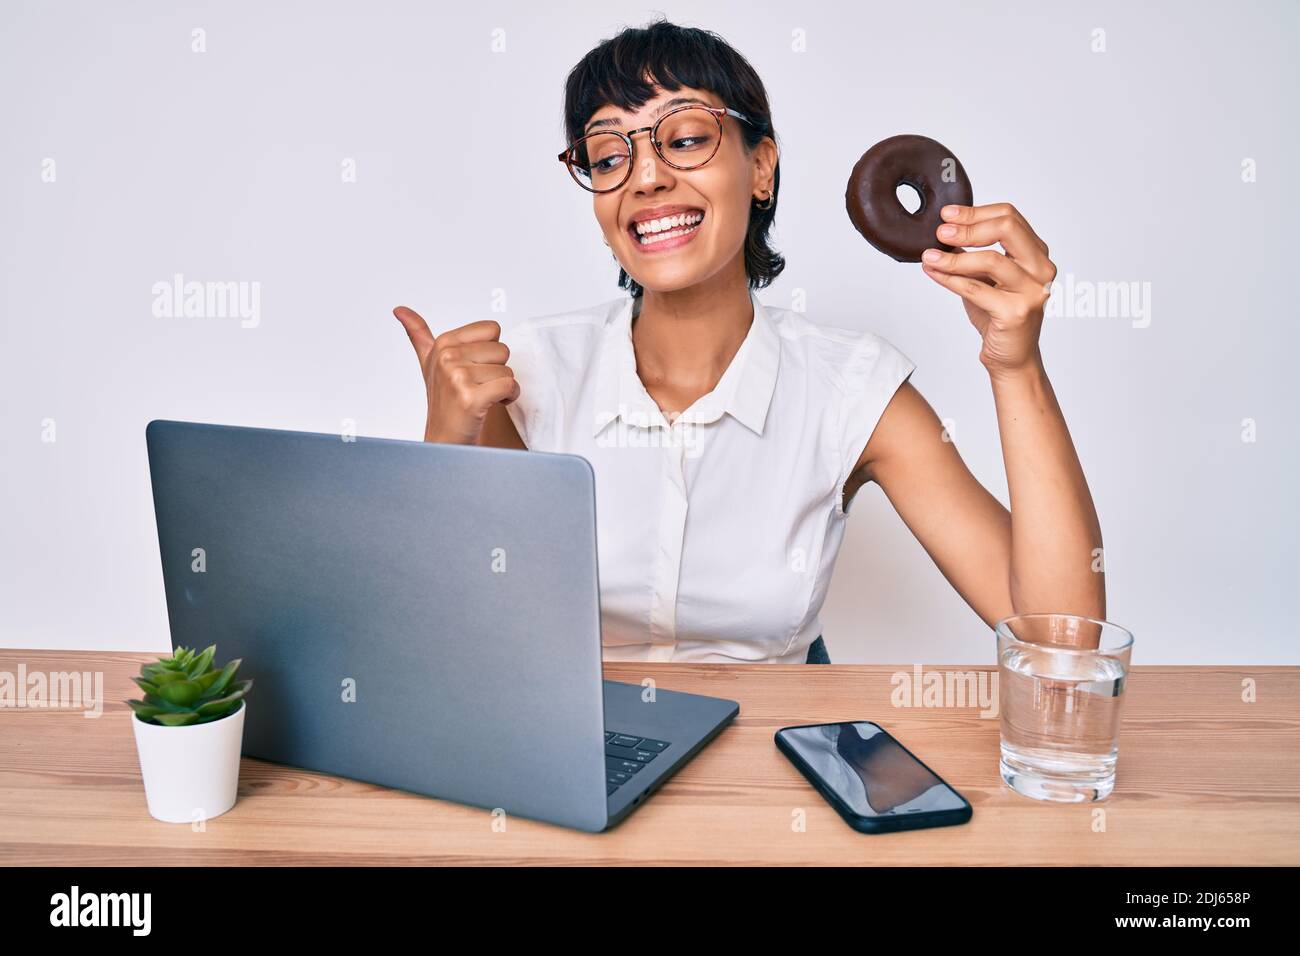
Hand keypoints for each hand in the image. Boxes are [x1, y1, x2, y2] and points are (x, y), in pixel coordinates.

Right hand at [392, 306, 519, 444]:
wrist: (445, 439)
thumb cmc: (444, 400)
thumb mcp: (428, 363)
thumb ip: (418, 334)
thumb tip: (399, 310)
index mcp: (443, 343)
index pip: (492, 329)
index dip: (490, 351)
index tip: (474, 367)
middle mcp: (447, 357)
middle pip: (502, 350)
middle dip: (497, 370)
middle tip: (478, 386)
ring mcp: (456, 377)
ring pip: (507, 370)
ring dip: (502, 387)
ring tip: (483, 397)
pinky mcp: (470, 397)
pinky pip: (510, 386)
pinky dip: (509, 398)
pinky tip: (492, 404)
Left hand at [919, 203, 1056, 376]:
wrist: (1011, 358)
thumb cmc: (999, 316)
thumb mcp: (985, 278)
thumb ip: (972, 254)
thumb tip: (944, 231)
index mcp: (1036, 254)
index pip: (1009, 217)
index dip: (976, 212)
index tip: (947, 215)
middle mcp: (1040, 268)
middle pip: (1007, 228)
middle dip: (968, 227)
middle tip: (940, 232)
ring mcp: (1032, 290)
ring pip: (989, 260)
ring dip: (953, 257)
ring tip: (929, 256)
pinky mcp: (1016, 312)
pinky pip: (976, 289)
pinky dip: (950, 279)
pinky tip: (934, 273)